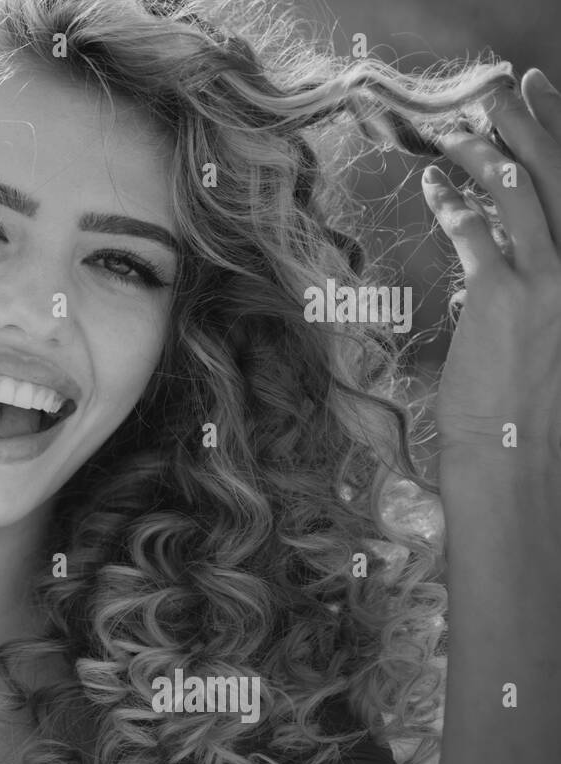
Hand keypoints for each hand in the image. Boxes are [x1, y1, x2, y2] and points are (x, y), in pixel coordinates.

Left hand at [423, 68, 560, 468]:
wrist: (523, 455)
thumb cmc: (534, 406)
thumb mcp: (551, 332)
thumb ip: (539, 283)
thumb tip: (506, 244)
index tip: (544, 100)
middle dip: (533, 123)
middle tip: (503, 88)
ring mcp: (551, 280)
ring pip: (521, 192)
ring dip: (487, 151)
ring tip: (459, 127)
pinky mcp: (504, 296)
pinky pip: (476, 232)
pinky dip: (453, 204)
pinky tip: (433, 187)